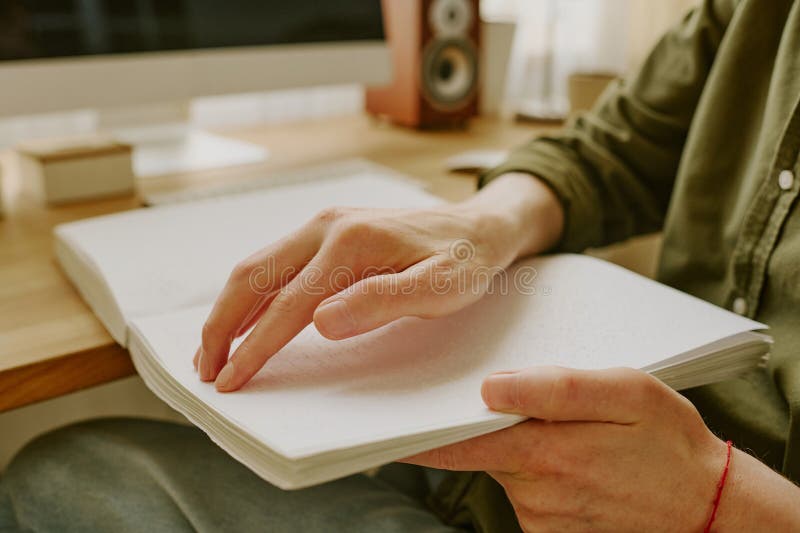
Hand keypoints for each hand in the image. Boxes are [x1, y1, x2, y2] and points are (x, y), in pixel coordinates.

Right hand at [195, 173, 563, 390]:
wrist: (477, 228)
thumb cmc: (464, 263)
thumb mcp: (441, 289)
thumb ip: (383, 302)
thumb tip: (322, 322)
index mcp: (352, 242)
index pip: (289, 303)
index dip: (257, 346)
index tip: (232, 380)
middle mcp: (327, 226)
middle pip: (253, 277)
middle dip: (222, 326)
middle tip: (204, 371)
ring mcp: (323, 226)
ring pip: (256, 268)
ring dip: (228, 311)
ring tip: (212, 352)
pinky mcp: (325, 233)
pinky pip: (274, 264)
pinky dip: (250, 296)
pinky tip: (245, 321)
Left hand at [404, 367, 728, 531]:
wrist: (709, 509)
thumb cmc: (669, 443)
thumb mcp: (628, 393)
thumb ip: (558, 389)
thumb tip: (493, 388)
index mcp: (546, 454)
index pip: (456, 444)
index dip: (421, 431)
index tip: (391, 415)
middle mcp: (535, 493)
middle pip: (476, 452)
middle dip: (471, 426)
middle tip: (483, 399)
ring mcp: (541, 517)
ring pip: (504, 467)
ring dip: (517, 445)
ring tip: (562, 429)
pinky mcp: (550, 529)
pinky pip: (525, 488)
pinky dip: (535, 468)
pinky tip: (572, 456)